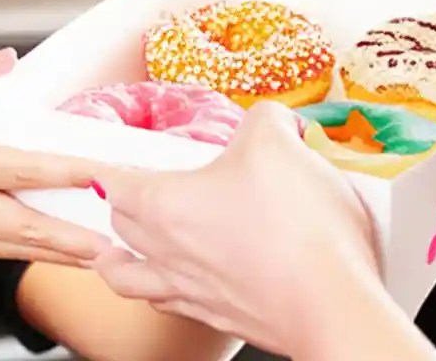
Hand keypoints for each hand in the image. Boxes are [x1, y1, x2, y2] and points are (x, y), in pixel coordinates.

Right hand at [0, 48, 111, 264]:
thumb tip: (9, 57)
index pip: (17, 170)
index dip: (61, 173)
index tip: (97, 176)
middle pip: (19, 228)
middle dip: (67, 241)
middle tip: (110, 249)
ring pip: (5, 248)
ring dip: (50, 254)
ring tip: (94, 259)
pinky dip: (18, 250)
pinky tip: (46, 248)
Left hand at [89, 102, 379, 355]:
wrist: (332, 304)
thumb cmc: (297, 228)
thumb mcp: (279, 142)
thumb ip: (265, 118)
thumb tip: (269, 118)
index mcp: (163, 205)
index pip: (112, 183)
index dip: (106, 168)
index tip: (103, 164)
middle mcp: (165, 253)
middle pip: (120, 227)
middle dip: (120, 206)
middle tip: (129, 192)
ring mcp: (190, 292)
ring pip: (130, 278)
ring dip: (121, 261)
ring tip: (116, 254)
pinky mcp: (222, 317)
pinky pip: (171, 303)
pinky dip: (164, 291)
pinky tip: (178, 283)